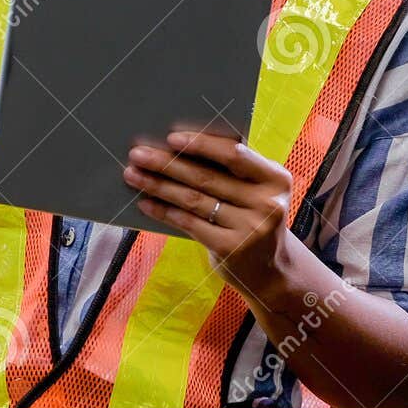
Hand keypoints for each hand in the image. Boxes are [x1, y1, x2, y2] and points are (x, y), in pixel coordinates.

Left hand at [123, 130, 294, 299]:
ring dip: (158, 185)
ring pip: (193, 200)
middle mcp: (267, 204)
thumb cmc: (252, 216)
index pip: (234, 154)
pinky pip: (188, 223)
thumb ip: (230, 171)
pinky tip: (145, 202)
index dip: (201, 145)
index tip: (170, 138)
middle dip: (167, 163)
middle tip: (137, 154)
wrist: (270, 269)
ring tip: (132, 175)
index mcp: (275, 178)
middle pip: (206, 177)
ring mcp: (250, 229)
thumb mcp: (255, 191)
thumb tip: (175, 146)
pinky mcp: (230, 249)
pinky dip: (164, 211)